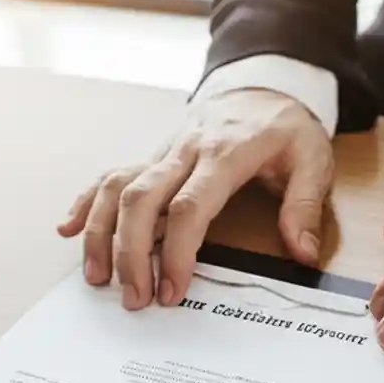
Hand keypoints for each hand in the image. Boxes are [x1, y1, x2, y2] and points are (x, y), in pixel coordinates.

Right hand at [57, 89, 332, 308]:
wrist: (264, 84)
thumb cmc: (286, 126)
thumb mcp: (313, 159)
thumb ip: (306, 206)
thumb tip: (303, 252)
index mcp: (225, 154)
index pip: (189, 206)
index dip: (177, 251)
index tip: (173, 289)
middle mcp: (185, 151)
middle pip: (141, 199)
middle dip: (130, 253)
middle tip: (134, 298)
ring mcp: (164, 152)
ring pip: (117, 187)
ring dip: (100, 233)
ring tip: (97, 277)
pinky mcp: (152, 156)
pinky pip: (111, 175)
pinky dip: (87, 202)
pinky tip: (70, 228)